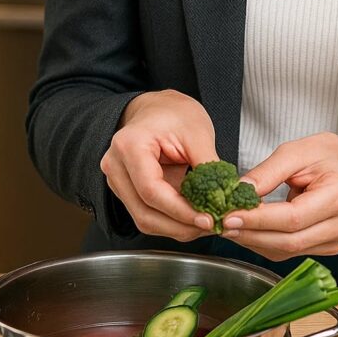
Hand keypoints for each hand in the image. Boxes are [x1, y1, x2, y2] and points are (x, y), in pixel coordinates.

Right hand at [100, 88, 218, 241]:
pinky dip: (171, 221)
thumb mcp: (198, 133)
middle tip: (210, 226)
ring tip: (205, 224)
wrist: (159, 108)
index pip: (151, 190)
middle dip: (180, 225)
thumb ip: (208, 167)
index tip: (207, 219)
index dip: (180, 211)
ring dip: (176, 228)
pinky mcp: (127, 190)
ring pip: (144, 219)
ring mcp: (118, 180)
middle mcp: (116, 165)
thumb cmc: (175, 113)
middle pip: (144, 212)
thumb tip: (222, 199)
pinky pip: (147, 214)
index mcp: (130, 145)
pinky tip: (193, 219)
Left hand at [221, 132, 337, 261]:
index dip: (259, 220)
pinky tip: (250, 231)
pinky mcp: (330, 248)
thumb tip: (238, 192)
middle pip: (289, 240)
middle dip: (251, 234)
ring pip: (287, 251)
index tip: (229, 215)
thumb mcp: (298, 150)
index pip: (293, 217)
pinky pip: (291, 252)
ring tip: (230, 227)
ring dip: (254, 242)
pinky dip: (266, 243)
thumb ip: (268, 172)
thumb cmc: (329, 156)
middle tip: (221, 224)